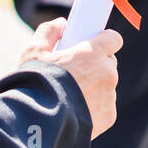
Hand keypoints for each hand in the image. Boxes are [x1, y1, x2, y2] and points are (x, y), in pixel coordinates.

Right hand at [20, 18, 121, 138]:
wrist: (39, 123)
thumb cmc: (36, 84)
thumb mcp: (34, 52)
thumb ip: (48, 32)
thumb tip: (61, 24)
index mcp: (93, 54)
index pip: (113, 39)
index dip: (103, 41)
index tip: (91, 45)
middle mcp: (107, 73)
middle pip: (109, 63)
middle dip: (96, 65)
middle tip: (76, 72)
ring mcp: (110, 96)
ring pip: (106, 86)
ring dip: (95, 87)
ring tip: (70, 96)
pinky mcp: (109, 116)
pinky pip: (105, 106)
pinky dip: (94, 107)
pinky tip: (75, 110)